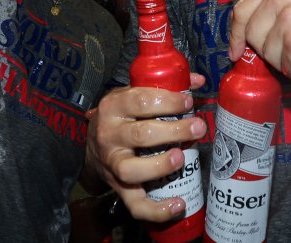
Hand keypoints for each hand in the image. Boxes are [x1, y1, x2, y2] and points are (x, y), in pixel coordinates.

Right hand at [85, 73, 205, 222]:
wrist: (91, 148)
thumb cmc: (120, 117)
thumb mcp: (132, 95)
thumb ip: (164, 87)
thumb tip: (198, 80)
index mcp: (113, 107)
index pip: (141, 100)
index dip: (168, 101)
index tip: (189, 101)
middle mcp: (109, 135)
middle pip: (142, 134)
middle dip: (174, 130)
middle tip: (198, 126)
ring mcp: (112, 163)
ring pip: (133, 169)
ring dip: (160, 164)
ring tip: (182, 157)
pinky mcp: (119, 188)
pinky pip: (136, 204)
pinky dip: (157, 209)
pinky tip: (178, 203)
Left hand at [228, 0, 290, 82]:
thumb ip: (275, 10)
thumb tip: (246, 37)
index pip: (241, 11)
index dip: (236, 35)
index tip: (236, 51)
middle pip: (252, 38)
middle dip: (272, 52)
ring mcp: (287, 20)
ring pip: (269, 57)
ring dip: (290, 64)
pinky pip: (288, 71)